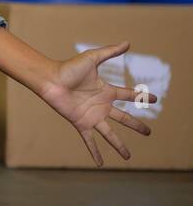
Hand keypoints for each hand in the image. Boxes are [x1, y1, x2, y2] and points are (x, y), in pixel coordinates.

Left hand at [38, 42, 156, 166]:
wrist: (50, 79)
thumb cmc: (68, 68)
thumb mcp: (92, 59)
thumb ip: (109, 51)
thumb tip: (128, 42)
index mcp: (105, 90)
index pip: (128, 95)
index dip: (142, 98)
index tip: (155, 100)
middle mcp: (101, 105)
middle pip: (124, 118)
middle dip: (136, 126)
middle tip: (149, 133)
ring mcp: (92, 116)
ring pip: (110, 134)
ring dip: (119, 145)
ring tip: (128, 156)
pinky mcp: (81, 123)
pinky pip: (89, 140)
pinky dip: (94, 152)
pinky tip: (100, 163)